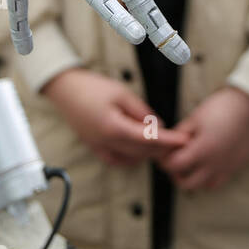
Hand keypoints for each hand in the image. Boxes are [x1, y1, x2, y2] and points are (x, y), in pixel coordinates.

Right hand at [42, 68, 190, 167]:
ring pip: (131, 160)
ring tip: (163, 144)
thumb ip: (141, 112)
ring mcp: (99, 147)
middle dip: (163, 148)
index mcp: (113, 128)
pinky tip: (141, 150)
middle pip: (142, 153)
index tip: (184, 139)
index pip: (149, 139)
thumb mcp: (122, 93)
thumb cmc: (92, 87)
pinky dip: (132, 158)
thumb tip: (158, 126)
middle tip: (180, 142)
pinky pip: (118, 160)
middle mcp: (106, 143)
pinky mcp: (95, 147)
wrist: (64, 89)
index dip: (169, 140)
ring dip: (149, 154)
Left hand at [157, 87, 248, 190]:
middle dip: (176, 175)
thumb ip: (181, 133)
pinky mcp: (238, 165)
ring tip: (192, 165)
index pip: (174, 165)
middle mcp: (215, 164)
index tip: (164, 154)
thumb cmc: (222, 107)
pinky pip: (221, 180)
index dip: (165, 161)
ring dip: (195, 179)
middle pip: (188, 184)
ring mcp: (227, 167)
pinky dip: (211, 177)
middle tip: (175, 163)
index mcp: (202, 150)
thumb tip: (171, 143)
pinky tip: (209, 164)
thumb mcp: (196, 117)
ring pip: (205, 186)